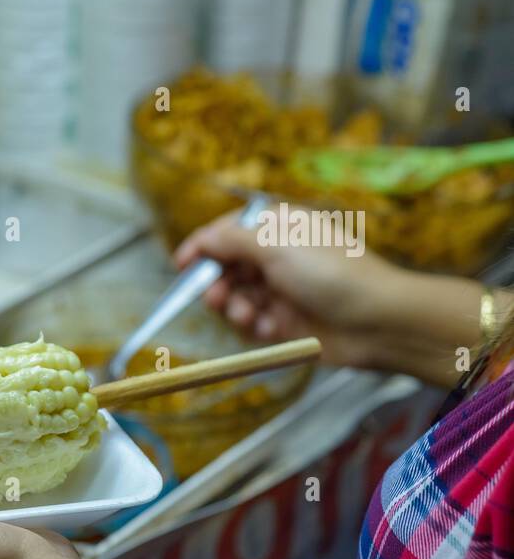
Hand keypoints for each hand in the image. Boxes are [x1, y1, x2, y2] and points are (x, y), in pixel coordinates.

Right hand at [174, 206, 403, 368]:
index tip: (181, 265)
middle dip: (217, 284)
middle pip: (226, 268)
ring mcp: (281, 290)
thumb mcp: (278, 245)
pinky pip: (252, 323)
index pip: (228, 232)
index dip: (203, 247)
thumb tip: (202, 239)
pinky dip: (254, 327)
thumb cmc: (332, 274)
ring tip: (248, 317)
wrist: (377, 321)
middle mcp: (277, 257)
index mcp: (278, 229)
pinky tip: (270, 329)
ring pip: (235, 298)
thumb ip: (232, 240)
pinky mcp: (285, 321)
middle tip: (216, 298)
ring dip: (235, 309)